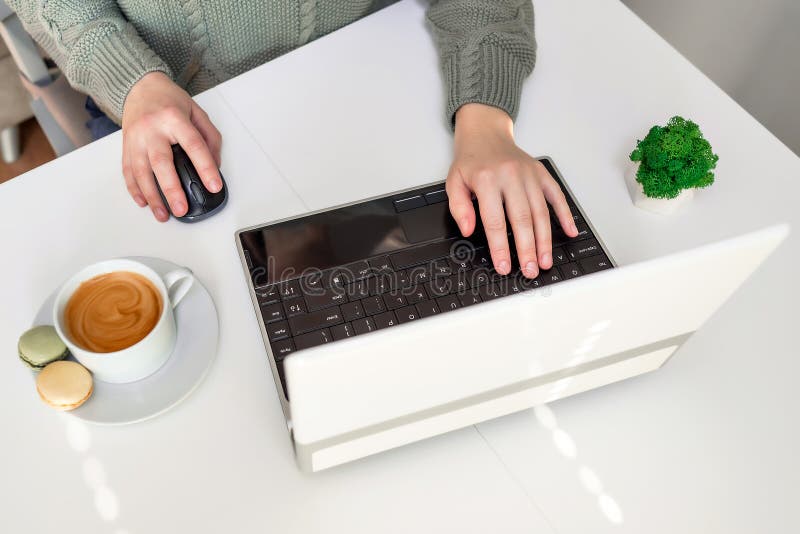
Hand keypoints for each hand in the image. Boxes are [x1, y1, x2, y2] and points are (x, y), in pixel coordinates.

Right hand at [121, 72, 222, 221]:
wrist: (140, 87)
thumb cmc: (169, 100)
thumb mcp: (197, 112)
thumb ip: (210, 137)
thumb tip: (215, 165)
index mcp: (174, 118)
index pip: (193, 145)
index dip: (205, 167)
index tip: (214, 185)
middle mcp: (152, 129)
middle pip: (161, 163)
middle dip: (171, 190)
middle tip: (182, 209)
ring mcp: (135, 138)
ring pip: (141, 171)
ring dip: (152, 196)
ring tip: (162, 214)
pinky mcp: (125, 146)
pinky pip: (128, 171)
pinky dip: (135, 189)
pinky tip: (143, 202)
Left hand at [447, 103, 577, 277]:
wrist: (485, 134)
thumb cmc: (471, 161)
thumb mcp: (454, 182)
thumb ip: (459, 207)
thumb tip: (468, 230)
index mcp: (487, 180)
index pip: (495, 221)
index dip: (500, 247)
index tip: (505, 266)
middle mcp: (510, 176)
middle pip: (522, 219)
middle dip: (528, 249)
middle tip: (531, 270)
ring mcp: (529, 174)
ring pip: (541, 212)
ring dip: (545, 240)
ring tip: (545, 261)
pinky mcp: (542, 173)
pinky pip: (556, 195)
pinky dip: (565, 214)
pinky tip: (569, 232)